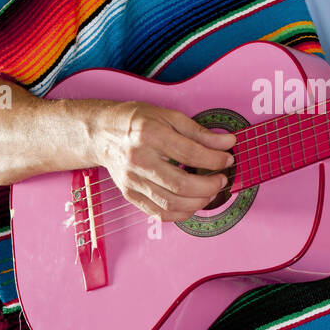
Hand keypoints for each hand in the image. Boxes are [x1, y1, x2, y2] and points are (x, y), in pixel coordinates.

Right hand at [94, 101, 235, 220]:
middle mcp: (138, 160)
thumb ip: (199, 132)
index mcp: (149, 134)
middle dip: (209, 186)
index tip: (227, 159)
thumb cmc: (135, 121)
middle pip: (180, 184)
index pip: (190, 153)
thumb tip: (227, 143)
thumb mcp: (169, 116)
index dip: (214, 159)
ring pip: (170, 203)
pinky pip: (158, 213)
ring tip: (210, 193)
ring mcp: (132, 180)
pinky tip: (192, 204)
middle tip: (221, 180)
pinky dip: (180, 214)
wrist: (102, 133)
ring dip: (198, 202)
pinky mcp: (129, 194)